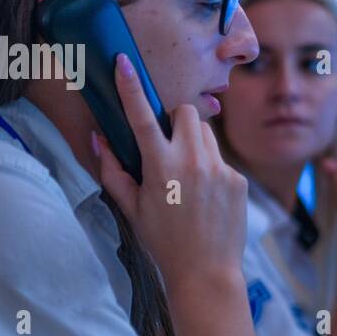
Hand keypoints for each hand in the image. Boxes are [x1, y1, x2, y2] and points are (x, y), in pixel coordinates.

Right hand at [94, 53, 247, 291]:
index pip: (141, 116)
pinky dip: (210, 167)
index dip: (131, 87)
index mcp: (161, 167)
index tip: (124, 62)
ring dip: (193, 141)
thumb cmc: (164, 243)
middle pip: (186, 113)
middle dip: (175, 120)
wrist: (206, 273)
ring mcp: (219, 169)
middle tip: (167, 144)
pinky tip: (206, 195)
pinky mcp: (238, 179)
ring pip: (206, 133)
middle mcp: (193, 161)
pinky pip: (221, 159)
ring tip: (186, 174)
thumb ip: (114, 171)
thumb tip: (98, 140)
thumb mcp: (132, 208)